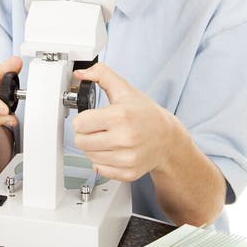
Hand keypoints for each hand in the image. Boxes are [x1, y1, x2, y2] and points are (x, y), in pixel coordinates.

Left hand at [72, 63, 174, 181]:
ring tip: (107, 139)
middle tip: (98, 129)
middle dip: (85, 134)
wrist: (167, 138)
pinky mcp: (129, 172)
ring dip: (93, 148)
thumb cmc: (145, 113)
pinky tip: (112, 151)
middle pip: (81, 142)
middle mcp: (125, 139)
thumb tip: (80, 73)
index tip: (91, 118)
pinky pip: (100, 170)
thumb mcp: (124, 89)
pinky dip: (102, 162)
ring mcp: (128, 158)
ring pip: (89, 157)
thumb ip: (101, 74)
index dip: (82, 119)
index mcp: (121, 116)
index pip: (79, 124)